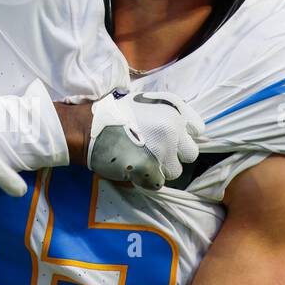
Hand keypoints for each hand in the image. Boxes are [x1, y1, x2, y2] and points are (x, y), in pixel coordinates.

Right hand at [86, 89, 204, 189]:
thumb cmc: (112, 114)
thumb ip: (166, 112)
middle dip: (174, 155)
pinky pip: (157, 183)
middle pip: (190, 154)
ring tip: (140, 159)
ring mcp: (162, 151)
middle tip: (154, 153)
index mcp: (173, 110)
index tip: (169, 139)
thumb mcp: (144, 101)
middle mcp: (173, 130)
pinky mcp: (149, 169)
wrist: (87, 128)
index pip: (197, 130)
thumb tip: (182, 127)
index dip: (183, 137)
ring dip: (160, 169)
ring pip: (174, 171)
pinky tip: (132, 169)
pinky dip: (146, 180)